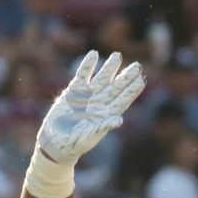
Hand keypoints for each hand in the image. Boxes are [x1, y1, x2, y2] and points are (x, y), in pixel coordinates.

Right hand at [35, 49, 144, 167]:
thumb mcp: (89, 136)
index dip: (132, 90)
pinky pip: (82, 75)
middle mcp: (100, 102)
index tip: (141, 80)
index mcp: (107, 114)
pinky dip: (87, 66)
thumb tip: (119, 120)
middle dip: (126, 76)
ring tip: (117, 56)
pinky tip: (93, 55)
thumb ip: (103, 127)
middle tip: (137, 66)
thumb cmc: (75, 143)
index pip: (123, 99)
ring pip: (101, 78)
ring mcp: (87, 95)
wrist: (55, 141)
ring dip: (109, 67)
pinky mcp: (74, 91)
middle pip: (116, 87)